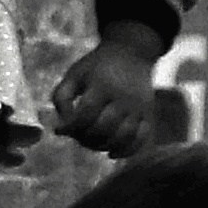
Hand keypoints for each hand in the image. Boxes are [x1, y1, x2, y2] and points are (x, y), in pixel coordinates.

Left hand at [51, 28, 164, 154]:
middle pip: (104, 128)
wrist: (132, 53)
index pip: (86, 113)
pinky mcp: (148, 114)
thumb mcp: (74, 75)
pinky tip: (111, 154)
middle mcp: (124, 97)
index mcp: (104, 84)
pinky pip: (141, 139)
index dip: (70, 126)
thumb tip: (62, 127)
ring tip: (92, 141)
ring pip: (123, 137)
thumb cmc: (96, 67)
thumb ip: (61, 97)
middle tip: (77, 134)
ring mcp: (139, 107)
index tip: (59, 130)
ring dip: (102, 146)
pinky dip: (126, 151)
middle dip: (84, 137)